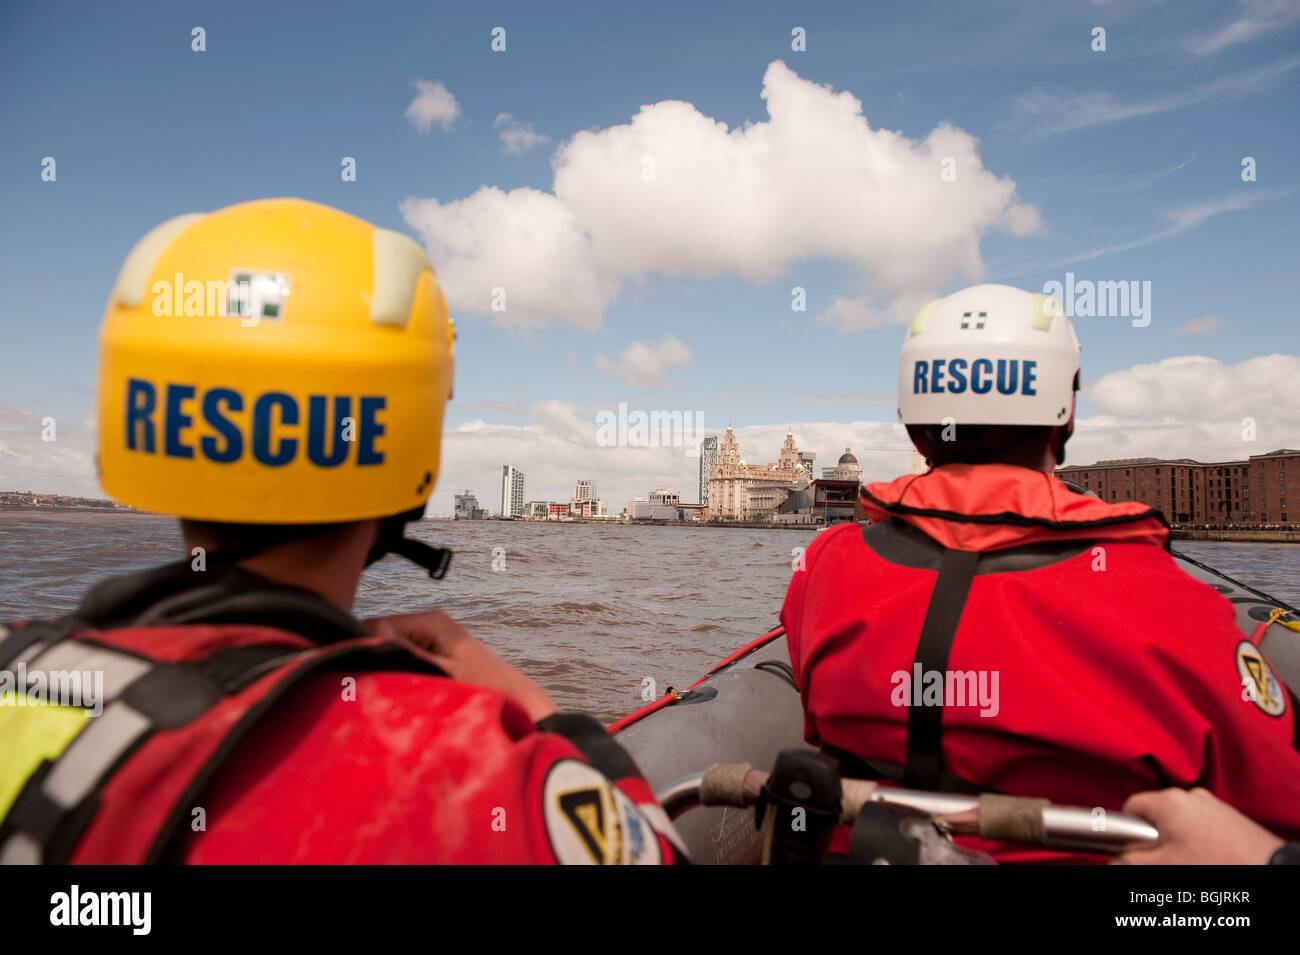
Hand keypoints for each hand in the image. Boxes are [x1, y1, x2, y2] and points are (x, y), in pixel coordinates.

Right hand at [367, 610, 558, 722]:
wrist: (521, 707)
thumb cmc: (488, 689)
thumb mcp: (443, 671)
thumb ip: (408, 651)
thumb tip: (373, 629)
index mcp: (432, 621)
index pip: (374, 624)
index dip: (360, 647)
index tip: (350, 672)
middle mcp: (430, 627)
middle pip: (381, 639)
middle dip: (373, 661)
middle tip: (367, 689)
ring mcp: (433, 644)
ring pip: (392, 654)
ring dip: (387, 672)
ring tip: (387, 694)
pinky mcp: (436, 660)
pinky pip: (406, 665)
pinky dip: (400, 678)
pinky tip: (401, 695)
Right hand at [1116, 787, 1283, 864]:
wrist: (1267, 868)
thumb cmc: (1220, 864)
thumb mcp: (1164, 865)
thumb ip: (1130, 859)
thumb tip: (1116, 858)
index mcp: (1169, 801)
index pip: (1130, 808)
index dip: (1126, 830)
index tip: (1131, 848)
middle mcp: (1190, 796)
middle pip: (1155, 816)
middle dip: (1155, 838)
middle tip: (1165, 860)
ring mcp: (1212, 805)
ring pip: (1178, 822)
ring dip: (1177, 840)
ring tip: (1191, 861)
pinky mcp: (1229, 816)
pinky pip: (1200, 825)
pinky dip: (1198, 840)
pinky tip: (1207, 857)